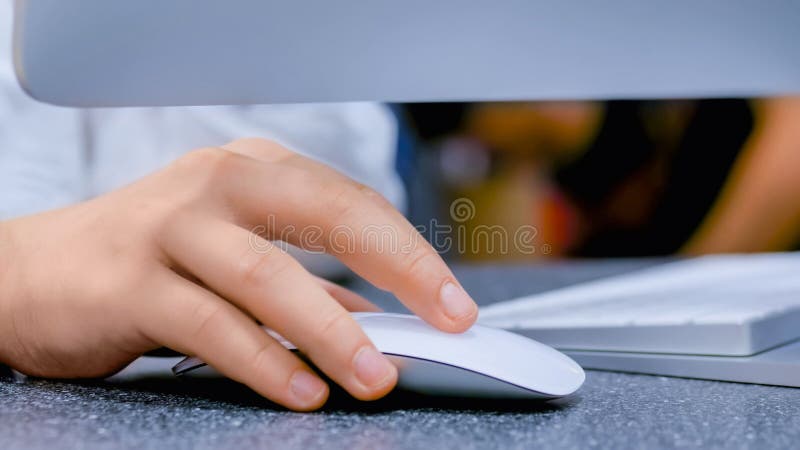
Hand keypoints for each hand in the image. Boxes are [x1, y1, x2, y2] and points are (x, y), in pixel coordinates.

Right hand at [0, 138, 477, 410]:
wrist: (37, 271)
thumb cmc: (152, 258)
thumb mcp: (237, 256)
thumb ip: (308, 288)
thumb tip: (378, 322)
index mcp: (254, 172)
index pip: (352, 202)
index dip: (410, 253)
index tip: (453, 304)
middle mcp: (218, 186)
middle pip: (326, 214)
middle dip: (397, 266)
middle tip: (445, 320)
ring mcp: (170, 227)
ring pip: (267, 275)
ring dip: (331, 329)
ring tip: (375, 375)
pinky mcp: (130, 281)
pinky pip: (209, 322)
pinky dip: (262, 358)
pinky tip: (301, 388)